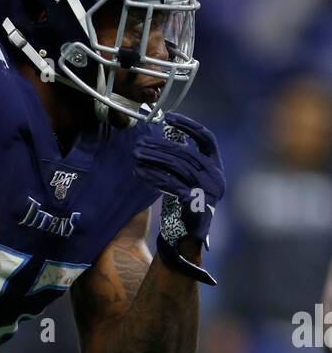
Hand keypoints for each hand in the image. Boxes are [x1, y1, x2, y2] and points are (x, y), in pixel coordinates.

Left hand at [133, 113, 224, 245]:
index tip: (168, 117)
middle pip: (186, 152)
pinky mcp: (194, 201)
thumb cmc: (188, 203)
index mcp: (216, 166)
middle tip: (140, 142)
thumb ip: (183, 160)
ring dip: (154, 158)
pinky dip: (153, 176)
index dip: (189, 126)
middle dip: (161, 145)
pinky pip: (170, 183)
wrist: (192, 235)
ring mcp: (207, 189)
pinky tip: (139, 171)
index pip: (206, 138)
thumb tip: (164, 136)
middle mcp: (215, 176)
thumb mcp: (190, 179)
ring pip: (177, 166)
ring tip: (136, 154)